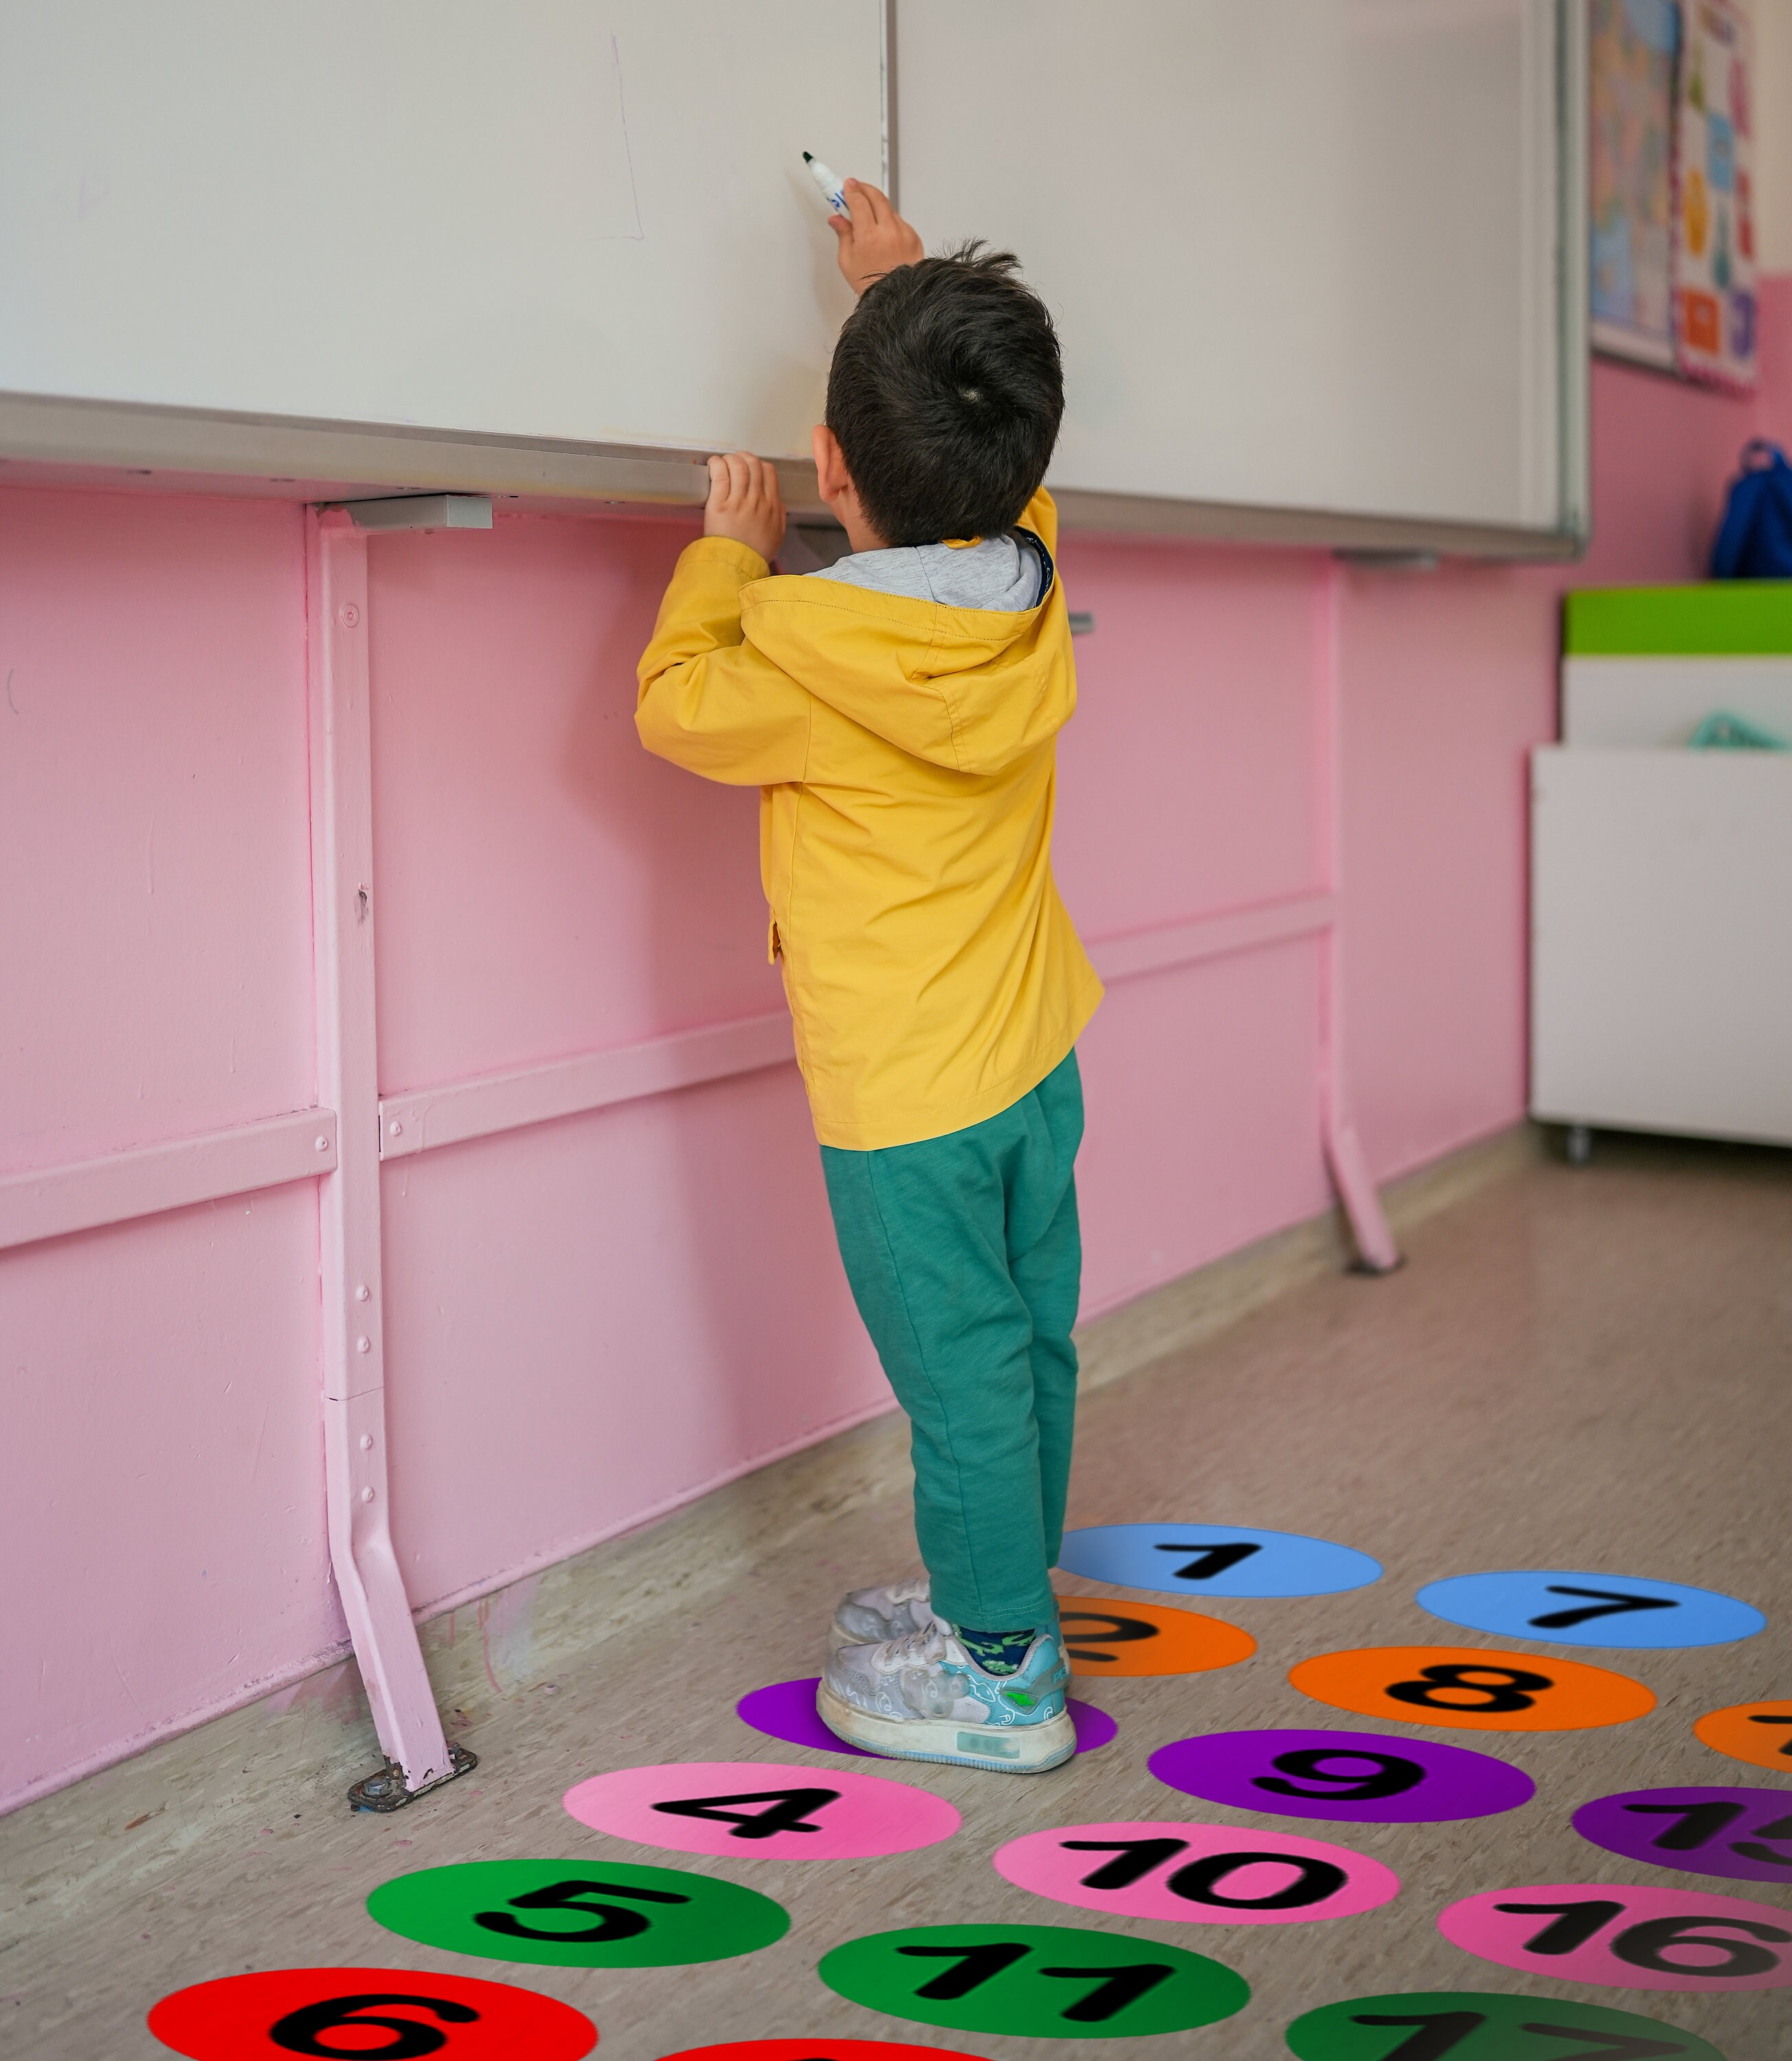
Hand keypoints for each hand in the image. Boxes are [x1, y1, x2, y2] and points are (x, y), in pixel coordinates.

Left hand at [703, 451, 785, 564]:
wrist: (737, 566)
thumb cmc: (754, 554)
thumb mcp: (776, 534)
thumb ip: (779, 514)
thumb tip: (776, 500)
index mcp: (772, 505)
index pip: (768, 472)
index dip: (758, 464)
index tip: (750, 467)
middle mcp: (757, 500)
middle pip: (753, 464)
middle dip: (743, 457)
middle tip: (734, 461)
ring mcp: (738, 501)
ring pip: (738, 465)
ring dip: (729, 459)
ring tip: (722, 462)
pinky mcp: (720, 504)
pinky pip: (720, 474)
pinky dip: (716, 464)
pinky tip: (713, 464)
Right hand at [830, 180, 922, 295]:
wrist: (896, 298)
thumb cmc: (871, 285)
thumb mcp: (847, 261)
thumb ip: (843, 234)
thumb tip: (837, 219)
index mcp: (869, 237)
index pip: (859, 201)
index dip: (851, 190)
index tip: (846, 185)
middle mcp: (889, 231)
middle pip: (876, 196)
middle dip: (864, 188)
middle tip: (856, 188)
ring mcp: (904, 233)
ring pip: (888, 207)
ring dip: (877, 205)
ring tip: (867, 214)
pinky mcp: (914, 237)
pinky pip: (899, 221)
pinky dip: (889, 221)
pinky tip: (882, 233)